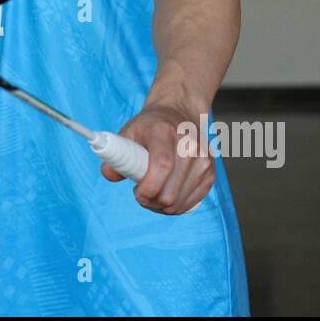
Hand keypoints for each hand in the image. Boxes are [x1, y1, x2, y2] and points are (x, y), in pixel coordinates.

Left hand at [100, 99, 214, 213]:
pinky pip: (190, 204)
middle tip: (140, 192)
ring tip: (152, 191)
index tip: (136, 192)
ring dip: (160, 206)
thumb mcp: (129, 132)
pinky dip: (174, 206)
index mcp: (165, 132)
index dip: (148, 188)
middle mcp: (190, 146)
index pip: (162, 166)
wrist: (180, 114)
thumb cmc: (151, 125)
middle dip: (150, 201)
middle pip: (170, 193)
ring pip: (179, 203)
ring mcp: (203, 160)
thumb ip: (116, 154)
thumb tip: (109, 174)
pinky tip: (166, 193)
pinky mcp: (210, 173)